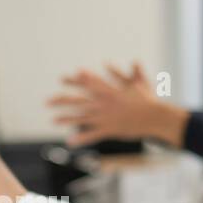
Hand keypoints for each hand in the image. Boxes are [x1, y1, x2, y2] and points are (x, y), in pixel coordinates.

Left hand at [47, 61, 188, 146]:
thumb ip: (134, 71)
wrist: (155, 117)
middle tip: (47, 102)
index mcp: (109, 90)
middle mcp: (103, 103)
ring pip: (81, 118)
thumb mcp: (141, 82)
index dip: (74, 81)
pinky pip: (91, 134)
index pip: (87, 83)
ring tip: (53, 121)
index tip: (62, 78)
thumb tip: (135, 60)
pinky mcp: (109, 129)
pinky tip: (69, 141)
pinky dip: (80, 138)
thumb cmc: (148, 100)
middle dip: (61, 101)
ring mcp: (105, 116)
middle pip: (78, 100)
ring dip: (66, 119)